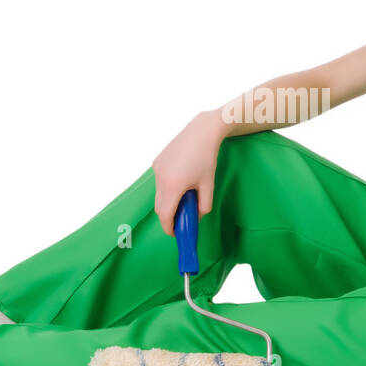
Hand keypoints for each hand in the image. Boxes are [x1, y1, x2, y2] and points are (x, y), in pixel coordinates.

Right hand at [150, 110, 226, 236]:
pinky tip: (181, 182)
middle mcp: (160, 178)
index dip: (169, 228)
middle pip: (159, 207)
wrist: (202, 131)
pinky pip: (159, 182)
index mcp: (173, 186)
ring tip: (184, 198)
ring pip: (158, 195)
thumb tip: (195, 218)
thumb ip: (203, 206)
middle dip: (169, 217)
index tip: (176, 233)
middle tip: (182, 219)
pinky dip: (167, 189)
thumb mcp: (208, 185)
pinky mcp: (157, 162)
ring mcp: (157, 169)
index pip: (165, 215)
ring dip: (168, 201)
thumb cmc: (207, 158)